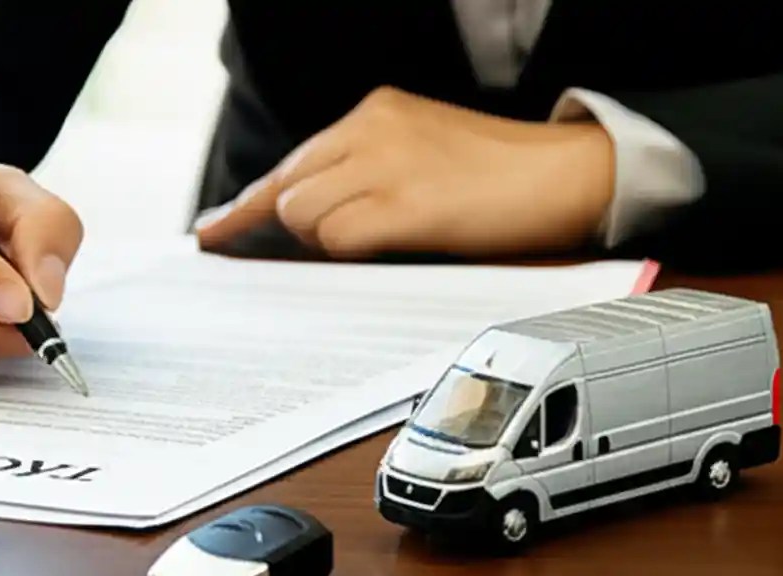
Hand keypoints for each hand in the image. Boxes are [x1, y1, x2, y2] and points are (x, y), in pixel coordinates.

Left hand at [195, 86, 614, 258]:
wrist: (569, 174)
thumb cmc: (498, 173)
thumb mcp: (419, 152)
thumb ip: (362, 172)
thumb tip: (303, 218)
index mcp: (373, 114)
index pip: (289, 164)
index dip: (245, 206)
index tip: (213, 233)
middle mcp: (370, 131)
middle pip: (285, 191)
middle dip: (287, 231)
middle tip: (313, 251)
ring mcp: (386, 165)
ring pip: (303, 216)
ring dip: (324, 242)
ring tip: (378, 241)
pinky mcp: (405, 204)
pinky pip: (338, 239)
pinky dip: (349, 254)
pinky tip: (386, 247)